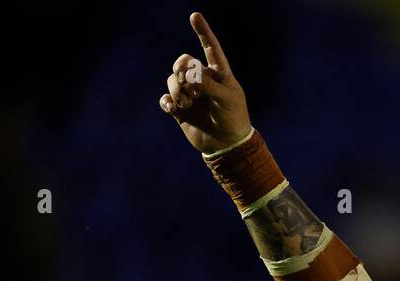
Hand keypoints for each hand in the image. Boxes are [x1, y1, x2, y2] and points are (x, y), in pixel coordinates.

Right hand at [158, 12, 250, 153]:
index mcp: (219, 74)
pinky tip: (173, 108)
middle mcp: (203, 81)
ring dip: (176, 89)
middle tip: (188, 84)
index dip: (203, 32)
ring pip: (172, 80)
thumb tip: (188, 76)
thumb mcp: (226, 100)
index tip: (195, 16)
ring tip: (187, 104)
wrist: (227, 145)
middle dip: (181, 69)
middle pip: (183, 62)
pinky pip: (166, 99)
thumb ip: (208, 85)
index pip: (211, 49)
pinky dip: (167, 101)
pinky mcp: (180, 109)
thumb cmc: (233, 119)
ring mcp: (190, 94)